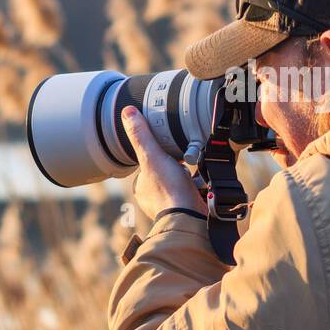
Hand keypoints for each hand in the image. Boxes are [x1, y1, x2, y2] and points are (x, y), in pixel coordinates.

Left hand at [121, 106, 207, 220]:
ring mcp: (170, 205)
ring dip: (190, 176)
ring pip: (182, 182)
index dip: (161, 154)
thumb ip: (141, 135)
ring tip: (195, 172)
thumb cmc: (168, 190)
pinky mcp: (187, 210)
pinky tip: (203, 183)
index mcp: (141, 187)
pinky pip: (194, 192)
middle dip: (178, 166)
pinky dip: (199, 186)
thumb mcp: (152, 156)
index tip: (171, 151)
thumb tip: (127, 112)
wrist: (190, 217)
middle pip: (168, 171)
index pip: (151, 162)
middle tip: (186, 162)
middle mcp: (153, 198)